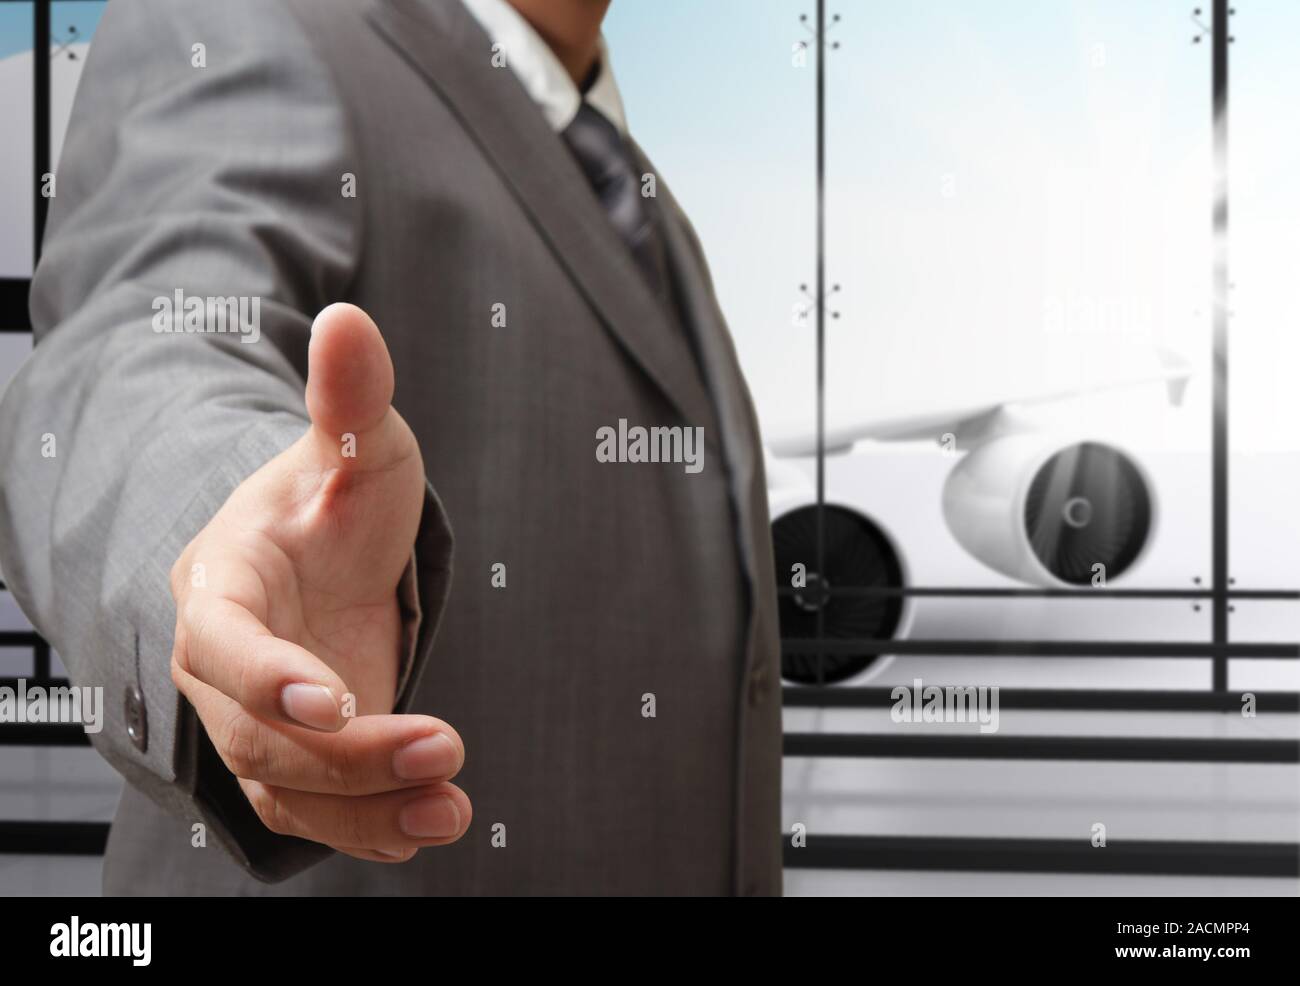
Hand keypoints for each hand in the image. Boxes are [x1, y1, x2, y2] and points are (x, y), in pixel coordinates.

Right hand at [168, 303, 469, 861]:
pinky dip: (370, 827)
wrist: (327, 555)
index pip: (220, 641)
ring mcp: (258, 717)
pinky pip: (317, 808)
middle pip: (263, 734)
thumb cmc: (336, 496)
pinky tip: (434, 825)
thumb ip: (350, 400)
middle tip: (443, 749)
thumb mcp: (359, 447)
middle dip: (350, 753)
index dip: (266, 675)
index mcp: (223, 583)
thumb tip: (348, 316)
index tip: (336, 697)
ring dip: (366, 810)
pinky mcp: (298, 755)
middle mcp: (225, 664)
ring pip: (289, 786)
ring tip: (451, 812)